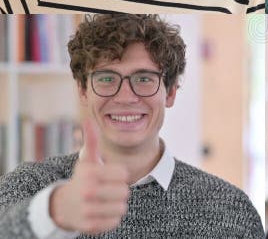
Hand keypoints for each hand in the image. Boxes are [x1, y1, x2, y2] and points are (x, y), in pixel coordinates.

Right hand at [49, 118, 129, 233]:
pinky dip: (111, 218)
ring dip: (116, 204)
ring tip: (103, 201)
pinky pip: (115, 221)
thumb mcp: (86, 160)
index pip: (124, 174)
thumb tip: (88, 120)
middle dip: (118, 190)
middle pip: (125, 192)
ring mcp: (87, 211)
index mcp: (89, 174)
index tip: (107, 176)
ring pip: (122, 208)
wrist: (63, 207)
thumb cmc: (82, 180)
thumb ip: (91, 141)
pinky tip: (100, 212)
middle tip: (106, 190)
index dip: (118, 175)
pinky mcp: (90, 227)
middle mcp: (86, 192)